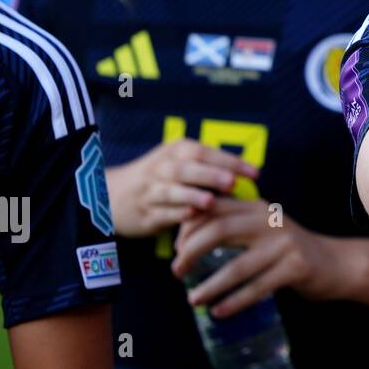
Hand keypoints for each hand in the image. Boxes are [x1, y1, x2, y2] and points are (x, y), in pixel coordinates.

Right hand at [106, 139, 260, 237]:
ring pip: (170, 192)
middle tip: (232, 182)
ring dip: (191, 196)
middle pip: (185, 169)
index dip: (228, 161)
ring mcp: (150, 192)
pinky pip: (161, 213)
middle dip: (209, 175)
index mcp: (174, 152)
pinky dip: (176, 215)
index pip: (202, 152)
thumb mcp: (179, 161)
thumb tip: (247, 169)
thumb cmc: (161, 177)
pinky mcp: (145, 214)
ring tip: (211, 201)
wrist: (114, 194)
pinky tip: (191, 217)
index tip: (254, 172)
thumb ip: (208, 164)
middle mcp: (161, 169)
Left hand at [170, 198, 332, 316]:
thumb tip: (185, 240)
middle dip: (191, 252)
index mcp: (259, 207)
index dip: (189, 227)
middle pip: (220, 230)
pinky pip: (256, 288)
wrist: (337, 263)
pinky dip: (234, 303)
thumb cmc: (290, 250)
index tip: (176, 249)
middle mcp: (270, 220)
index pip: (215, 208)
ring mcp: (284, 244)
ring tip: (193, 299)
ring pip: (236, 267)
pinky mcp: (295, 268)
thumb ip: (234, 227)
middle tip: (176, 272)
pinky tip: (219, 312)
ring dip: (210, 286)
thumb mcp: (264, 229)